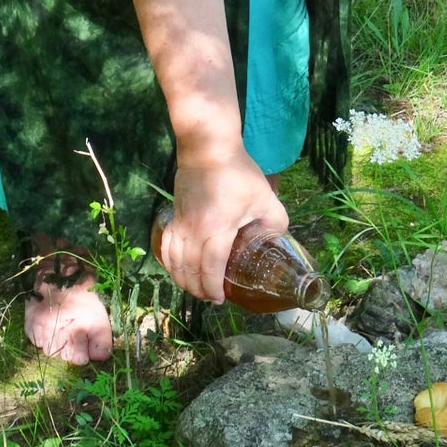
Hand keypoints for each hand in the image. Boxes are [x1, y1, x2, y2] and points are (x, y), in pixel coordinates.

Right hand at [156, 148, 288, 302]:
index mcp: (218, 227)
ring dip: (183, 279)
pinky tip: (178, 269)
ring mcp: (181, 222)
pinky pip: (167, 246)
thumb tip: (279, 238)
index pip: (211, 267)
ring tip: (195, 288)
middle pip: (191, 269)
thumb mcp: (264, 195)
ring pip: (175, 261)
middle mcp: (194, 229)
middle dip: (199, 289)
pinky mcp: (173, 215)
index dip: (214, 287)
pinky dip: (170, 262)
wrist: (207, 147)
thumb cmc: (238, 172)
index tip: (221, 299)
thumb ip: (275, 220)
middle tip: (211, 297)